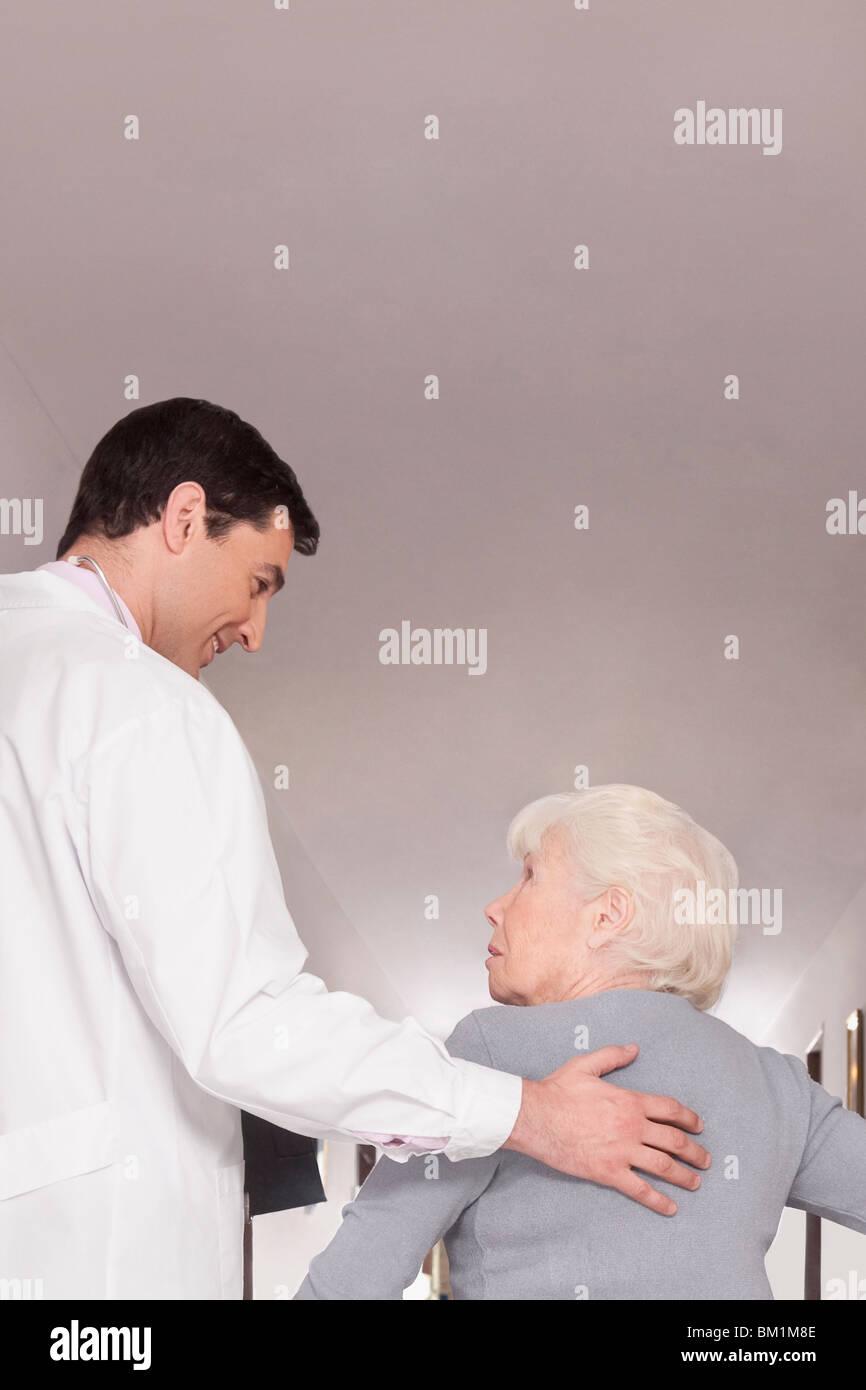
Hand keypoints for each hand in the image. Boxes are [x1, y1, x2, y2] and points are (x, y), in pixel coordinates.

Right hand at [502, 1043, 709, 1213]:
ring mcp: (622, 1151)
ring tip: (695, 1182)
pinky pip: (640, 1189)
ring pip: (663, 1166)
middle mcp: (632, 1127)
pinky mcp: (608, 1172)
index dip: (689, 1118)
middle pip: (674, 1140)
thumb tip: (633, 1049)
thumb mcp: (585, 1065)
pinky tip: (671, 1208)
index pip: (670, 1110)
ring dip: (684, 1176)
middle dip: (695, 1151)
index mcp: (629, 1101)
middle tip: (705, 1160)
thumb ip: (612, 1056)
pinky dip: (658, 1200)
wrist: (535, 1117)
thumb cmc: (558, 1091)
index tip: (699, 1126)